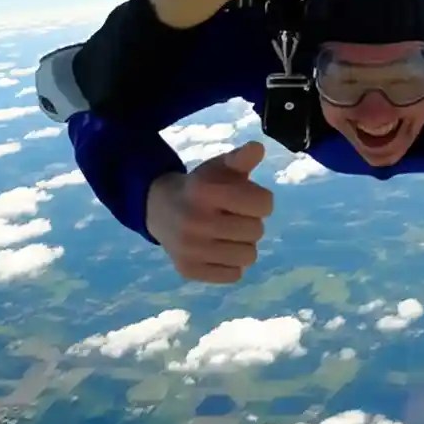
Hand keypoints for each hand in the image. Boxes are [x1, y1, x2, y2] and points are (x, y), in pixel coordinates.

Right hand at [146, 141, 273, 283]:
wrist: (159, 208)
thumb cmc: (200, 186)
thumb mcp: (219, 167)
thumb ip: (240, 159)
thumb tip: (258, 148)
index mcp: (205, 192)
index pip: (263, 205)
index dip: (261, 201)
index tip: (248, 199)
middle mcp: (195, 222)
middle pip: (257, 231)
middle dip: (251, 223)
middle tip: (234, 217)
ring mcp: (190, 249)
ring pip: (248, 256)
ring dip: (243, 245)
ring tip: (228, 235)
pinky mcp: (188, 270)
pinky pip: (233, 275)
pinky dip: (231, 264)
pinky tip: (218, 250)